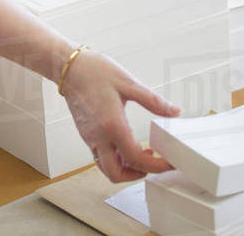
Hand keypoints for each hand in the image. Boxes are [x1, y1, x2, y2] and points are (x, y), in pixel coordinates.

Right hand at [60, 49, 180, 181]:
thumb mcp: (128, 83)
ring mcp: (90, 138)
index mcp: (112, 125)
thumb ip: (153, 100)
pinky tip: (125, 144)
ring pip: (106, 169)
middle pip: (117, 174)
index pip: (136, 159)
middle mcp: (99, 137)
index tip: (168, 163)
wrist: (69, 68)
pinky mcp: (86, 135)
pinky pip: (100, 157)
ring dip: (125, 169)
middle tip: (153, 162)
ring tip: (140, 154)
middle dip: (138, 174)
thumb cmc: (95, 71)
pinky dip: (115, 160)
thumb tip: (174, 111)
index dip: (156, 166)